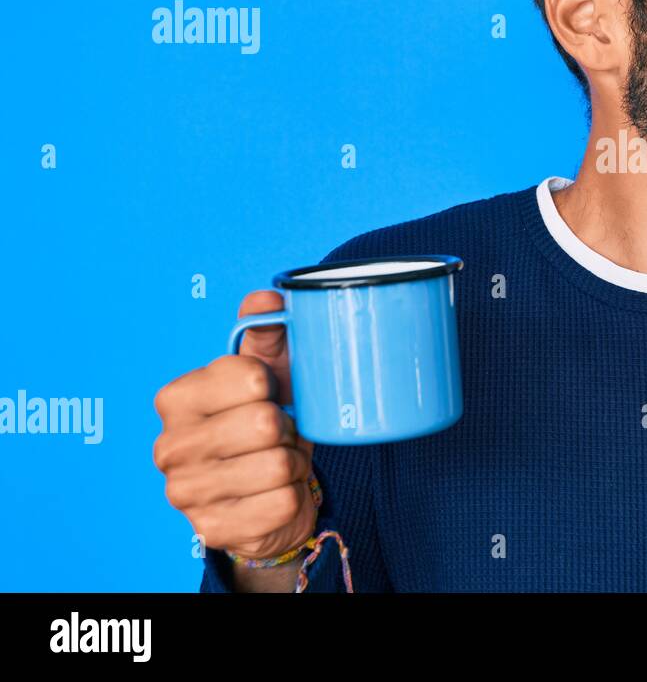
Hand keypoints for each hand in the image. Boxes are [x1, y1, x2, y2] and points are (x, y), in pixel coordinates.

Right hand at [153, 290, 318, 561]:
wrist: (264, 492)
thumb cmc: (262, 422)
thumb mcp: (267, 374)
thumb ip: (267, 332)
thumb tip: (268, 299)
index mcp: (176, 398)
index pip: (250, 376)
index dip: (273, 385)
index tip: (264, 395)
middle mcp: (169, 446)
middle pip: (265, 423)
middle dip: (286, 429)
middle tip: (276, 434)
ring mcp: (185, 493)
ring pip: (278, 464)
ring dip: (292, 463)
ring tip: (277, 462)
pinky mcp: (211, 530)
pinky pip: (284, 504)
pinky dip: (293, 497)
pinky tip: (275, 493)